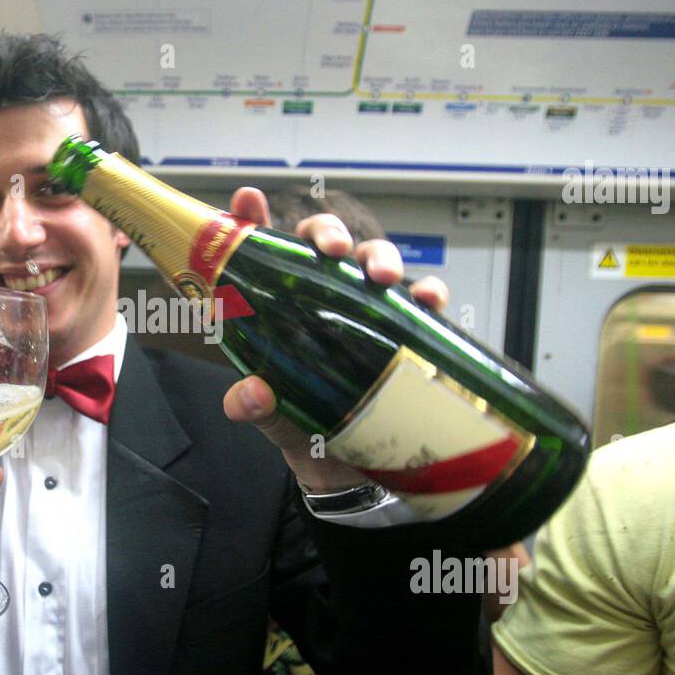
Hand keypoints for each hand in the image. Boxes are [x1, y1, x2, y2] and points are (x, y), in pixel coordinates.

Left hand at [223, 187, 449, 491]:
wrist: (351, 475)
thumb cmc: (305, 432)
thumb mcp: (275, 421)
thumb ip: (257, 408)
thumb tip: (250, 395)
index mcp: (280, 311)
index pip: (262, 255)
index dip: (252, 221)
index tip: (248, 199)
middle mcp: (323, 302)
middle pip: (323, 245)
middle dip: (327, 233)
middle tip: (331, 249)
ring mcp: (365, 314)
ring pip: (372, 264)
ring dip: (379, 257)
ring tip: (383, 275)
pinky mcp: (402, 335)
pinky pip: (418, 304)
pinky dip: (425, 294)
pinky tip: (426, 299)